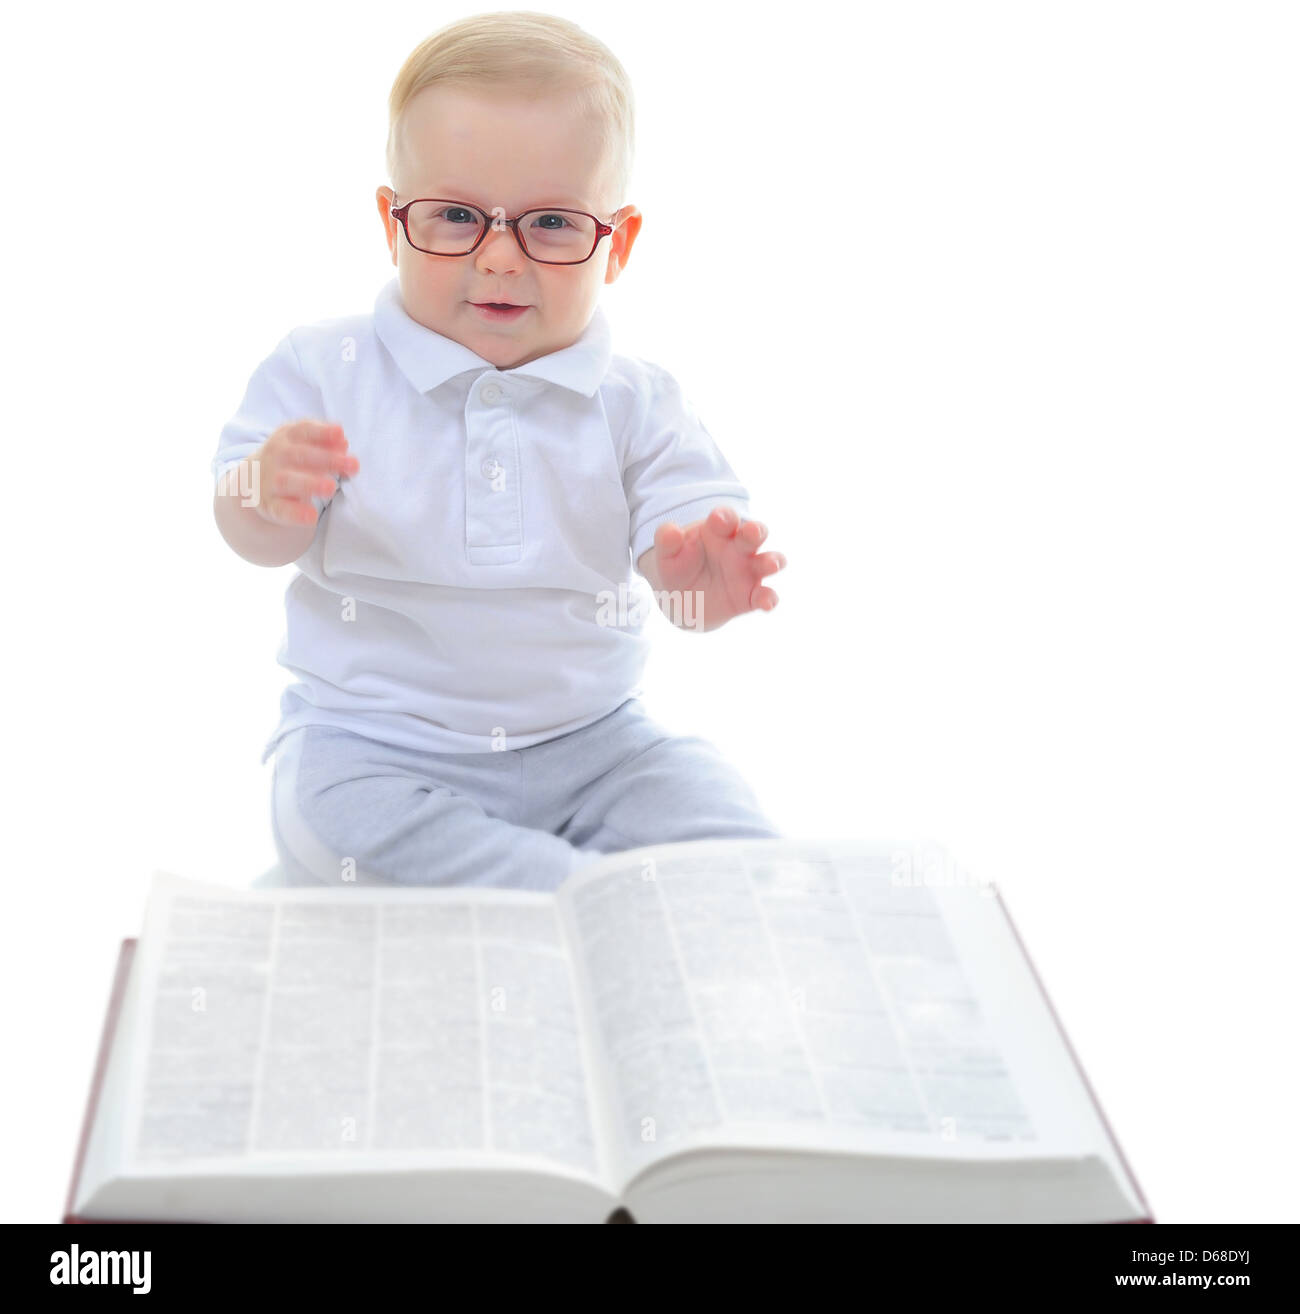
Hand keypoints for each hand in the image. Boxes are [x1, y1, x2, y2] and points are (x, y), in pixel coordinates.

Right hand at [251, 421, 359, 526]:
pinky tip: (311, 517)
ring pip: (287, 480)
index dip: (322, 432)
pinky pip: (280, 509)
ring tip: (331, 488)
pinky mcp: (268, 504)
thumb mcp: (304, 444)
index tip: (341, 434)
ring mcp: (269, 480)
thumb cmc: (290, 459)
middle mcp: (275, 456)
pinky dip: (295, 513)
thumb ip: (326, 442)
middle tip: (353, 465)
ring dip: (310, 483)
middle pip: (299, 455)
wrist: (252, 479)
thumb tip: (343, 442)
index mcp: (286, 437)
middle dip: (327, 459)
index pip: (303, 430)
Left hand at [641, 506, 786, 631]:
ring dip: (772, 561)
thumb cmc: (678, 568)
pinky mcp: (750, 596)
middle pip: (754, 533)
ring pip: (767, 562)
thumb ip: (667, 540)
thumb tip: (671, 530)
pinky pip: (764, 596)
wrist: (682, 601)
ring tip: (772, 564)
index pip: (727, 518)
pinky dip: (769, 599)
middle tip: (752, 531)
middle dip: (756, 530)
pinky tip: (767, 603)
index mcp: (719, 531)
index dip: (725, 516)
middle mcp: (739, 548)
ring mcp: (748, 572)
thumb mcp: (667, 555)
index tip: (718, 519)